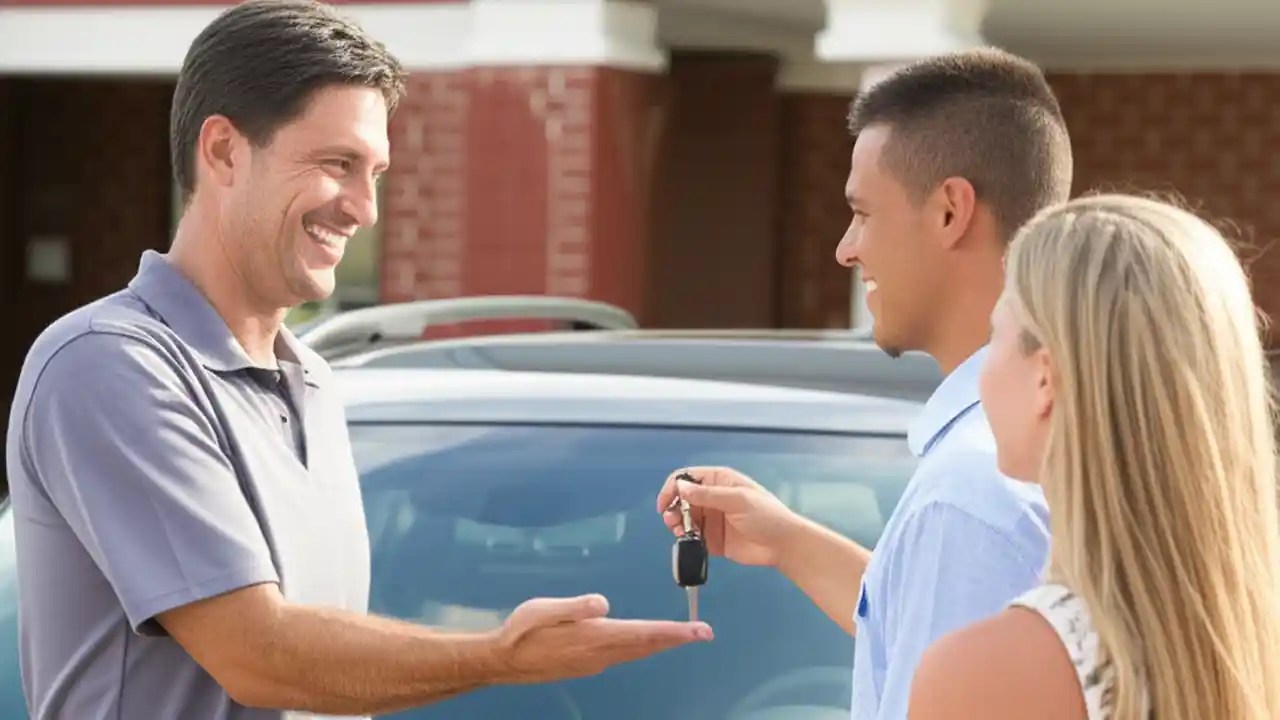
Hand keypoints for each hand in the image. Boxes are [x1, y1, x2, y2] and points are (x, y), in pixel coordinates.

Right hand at [494, 594, 711, 683]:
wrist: (503, 661)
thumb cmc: (522, 630)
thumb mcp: (543, 610)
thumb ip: (575, 606)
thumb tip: (604, 603)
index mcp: (593, 638)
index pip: (642, 634)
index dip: (672, 632)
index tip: (697, 631)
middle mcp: (599, 654)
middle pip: (645, 646)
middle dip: (675, 638)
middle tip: (703, 633)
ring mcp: (594, 662)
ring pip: (636, 652)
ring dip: (660, 643)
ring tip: (682, 635)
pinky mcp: (587, 664)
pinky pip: (623, 655)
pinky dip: (642, 646)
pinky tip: (646, 641)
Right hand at [656, 466, 800, 567]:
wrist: (783, 545)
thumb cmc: (766, 516)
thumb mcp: (738, 501)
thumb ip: (708, 495)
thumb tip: (681, 487)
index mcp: (719, 481)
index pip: (687, 478)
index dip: (672, 488)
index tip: (665, 504)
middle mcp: (712, 498)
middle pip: (682, 499)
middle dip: (673, 508)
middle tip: (672, 521)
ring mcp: (712, 519)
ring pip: (684, 518)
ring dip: (676, 524)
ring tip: (678, 531)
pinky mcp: (712, 539)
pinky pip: (692, 536)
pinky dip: (685, 538)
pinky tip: (688, 542)